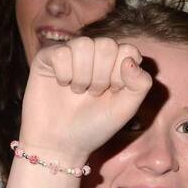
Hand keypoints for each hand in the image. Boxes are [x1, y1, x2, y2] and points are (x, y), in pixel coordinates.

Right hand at [19, 37, 150, 163]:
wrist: (61, 143)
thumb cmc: (95, 125)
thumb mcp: (127, 108)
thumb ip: (140, 84)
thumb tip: (130, 61)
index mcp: (115, 62)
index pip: (128, 49)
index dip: (121, 74)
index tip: (113, 92)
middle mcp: (94, 54)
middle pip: (107, 44)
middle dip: (102, 75)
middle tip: (94, 93)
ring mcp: (70, 53)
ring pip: (83, 44)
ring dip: (83, 75)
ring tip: (79, 91)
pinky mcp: (47, 57)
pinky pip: (60, 52)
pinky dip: (64, 73)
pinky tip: (62, 85)